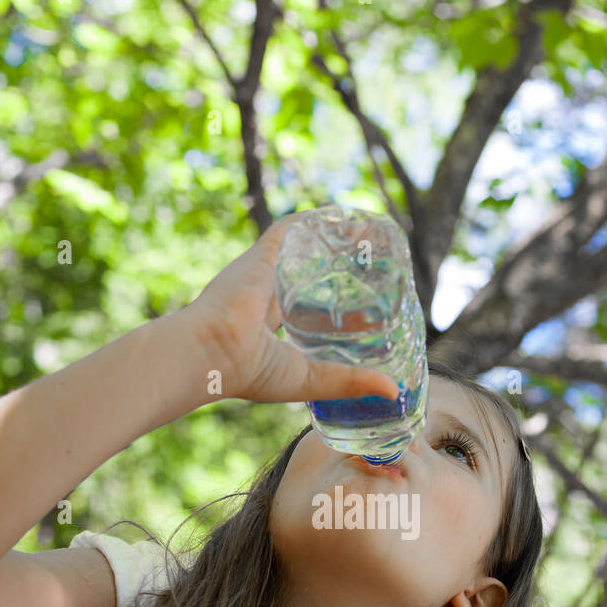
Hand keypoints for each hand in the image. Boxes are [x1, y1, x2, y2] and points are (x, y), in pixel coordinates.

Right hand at [183, 212, 400, 405]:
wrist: (212, 350)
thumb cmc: (249, 371)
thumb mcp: (310, 380)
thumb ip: (350, 383)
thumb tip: (394, 392)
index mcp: (268, 329)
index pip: (303, 315)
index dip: (332, 313)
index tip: (363, 312)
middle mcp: (264, 297)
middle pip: (305, 279)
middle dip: (334, 274)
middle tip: (369, 272)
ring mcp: (262, 273)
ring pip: (302, 250)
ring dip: (331, 242)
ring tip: (364, 238)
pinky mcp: (262, 254)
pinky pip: (293, 227)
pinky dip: (316, 219)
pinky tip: (342, 214)